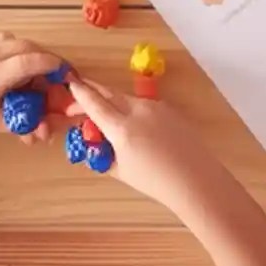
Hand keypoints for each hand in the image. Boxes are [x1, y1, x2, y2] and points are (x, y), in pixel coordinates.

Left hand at [0, 33, 62, 133]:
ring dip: (33, 54)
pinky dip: (17, 49)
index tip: (68, 77)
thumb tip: (48, 129)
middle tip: (56, 79)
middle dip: (48, 61)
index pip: (34, 61)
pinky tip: (15, 67)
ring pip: (18, 41)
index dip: (56, 66)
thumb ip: (23, 123)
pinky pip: (5, 41)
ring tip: (37, 74)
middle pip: (30, 48)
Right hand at [69, 77, 228, 212]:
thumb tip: (92, 142)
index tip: (70, 84)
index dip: (80, 94)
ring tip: (107, 119)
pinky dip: (132, 110)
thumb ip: (102, 153)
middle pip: (109, 93)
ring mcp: (156, 107)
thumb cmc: (155, 181)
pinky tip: (135, 128)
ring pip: (126, 98)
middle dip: (92, 93)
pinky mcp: (169, 108)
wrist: (195, 178)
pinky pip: (144, 105)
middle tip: (78, 97)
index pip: (95, 104)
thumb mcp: (120, 170)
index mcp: (122, 128)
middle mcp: (138, 111)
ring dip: (112, 103)